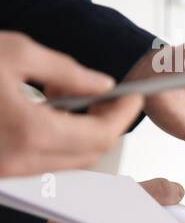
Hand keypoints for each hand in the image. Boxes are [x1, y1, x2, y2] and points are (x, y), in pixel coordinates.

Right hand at [0, 32, 142, 176]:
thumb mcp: (14, 53)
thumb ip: (66, 71)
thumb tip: (102, 85)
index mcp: (29, 131)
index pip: (101, 135)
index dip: (124, 114)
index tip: (133, 96)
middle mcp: (18, 160)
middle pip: (89, 154)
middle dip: (106, 125)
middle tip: (108, 96)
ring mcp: (5, 170)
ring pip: (65, 161)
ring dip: (80, 133)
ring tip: (69, 94)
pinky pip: (40, 161)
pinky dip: (55, 139)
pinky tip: (48, 110)